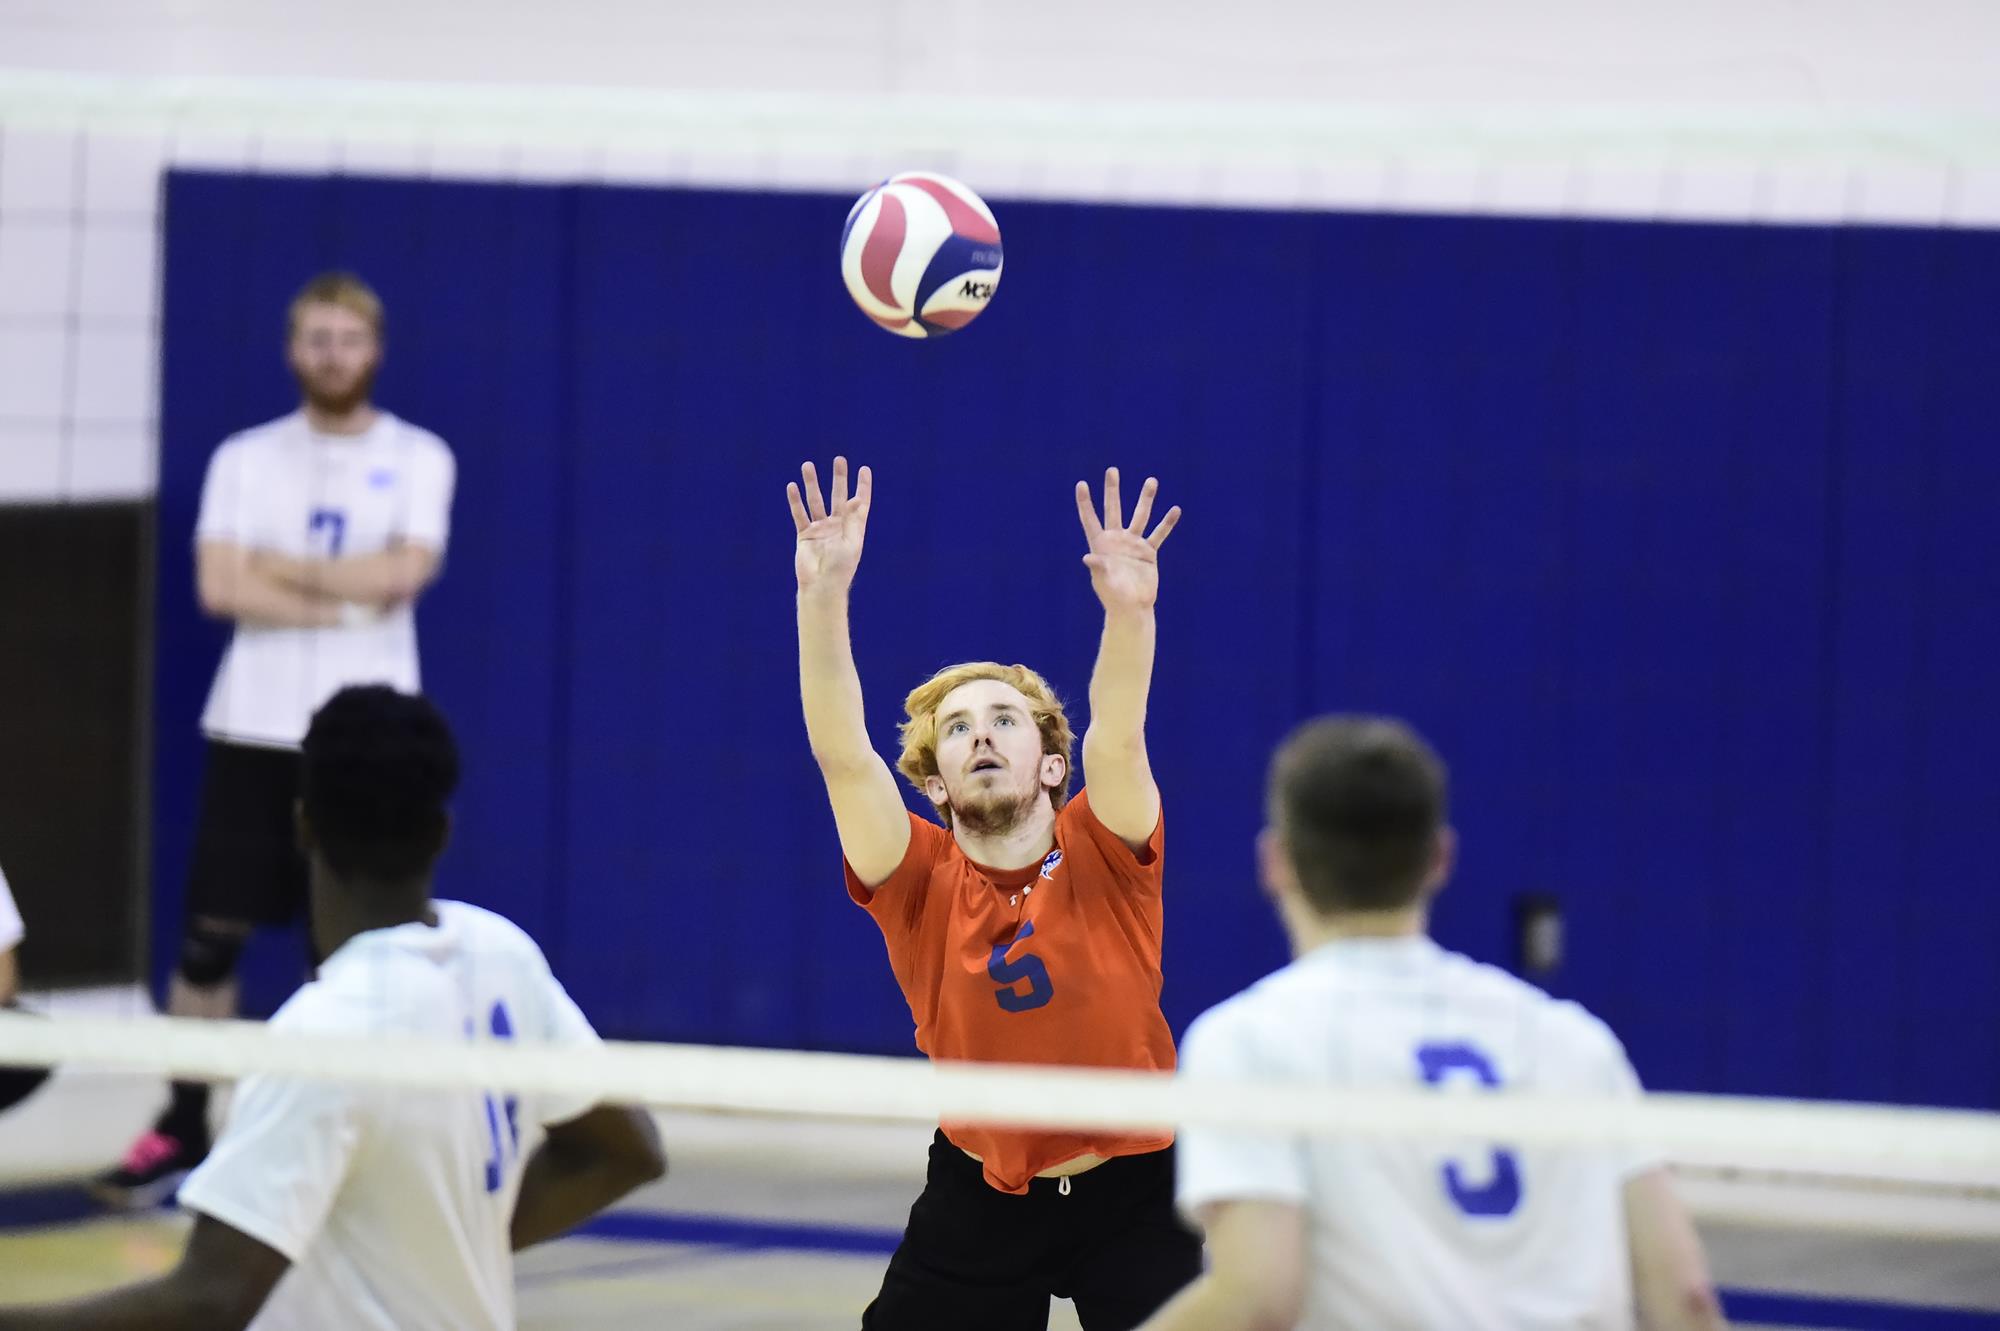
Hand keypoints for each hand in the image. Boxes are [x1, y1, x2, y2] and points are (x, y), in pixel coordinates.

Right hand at [788, 457, 872, 593]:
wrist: (821, 586)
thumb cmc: (841, 568)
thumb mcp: (850, 542)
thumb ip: (851, 519)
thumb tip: (855, 497)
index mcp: (853, 528)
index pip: (860, 503)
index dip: (863, 486)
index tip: (864, 470)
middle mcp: (837, 525)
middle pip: (838, 496)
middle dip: (839, 478)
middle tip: (839, 460)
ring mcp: (821, 529)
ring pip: (816, 500)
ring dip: (812, 483)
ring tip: (807, 465)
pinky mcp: (805, 535)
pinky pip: (799, 514)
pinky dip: (795, 501)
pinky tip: (792, 487)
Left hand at [1076, 468, 1180, 612]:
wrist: (1132, 608)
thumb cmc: (1113, 598)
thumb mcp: (1104, 582)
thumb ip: (1098, 568)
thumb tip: (1088, 558)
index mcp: (1100, 545)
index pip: (1090, 519)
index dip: (1085, 503)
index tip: (1081, 484)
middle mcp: (1116, 540)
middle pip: (1114, 509)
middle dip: (1112, 490)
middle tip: (1112, 470)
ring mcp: (1133, 544)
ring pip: (1140, 516)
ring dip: (1146, 499)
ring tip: (1152, 480)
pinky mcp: (1148, 552)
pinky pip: (1159, 534)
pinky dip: (1167, 523)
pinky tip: (1175, 510)